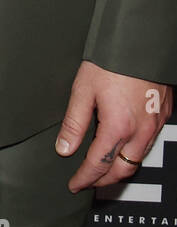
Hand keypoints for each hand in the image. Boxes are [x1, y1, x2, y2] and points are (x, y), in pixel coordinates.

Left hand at [56, 61, 172, 191]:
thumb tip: (64, 149)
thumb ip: (73, 123)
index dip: (84, 178)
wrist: (140, 41)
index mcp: (117, 127)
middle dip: (104, 181)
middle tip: (89, 182)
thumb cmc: (112, 61)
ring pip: (138, 160)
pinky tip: (124, 146)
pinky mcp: (162, 115)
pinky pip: (149, 144)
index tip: (75, 185)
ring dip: (120, 169)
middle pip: (122, 170)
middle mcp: (139, 130)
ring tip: (104, 169)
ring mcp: (154, 124)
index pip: (98, 165)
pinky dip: (134, 153)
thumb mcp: (83, 90)